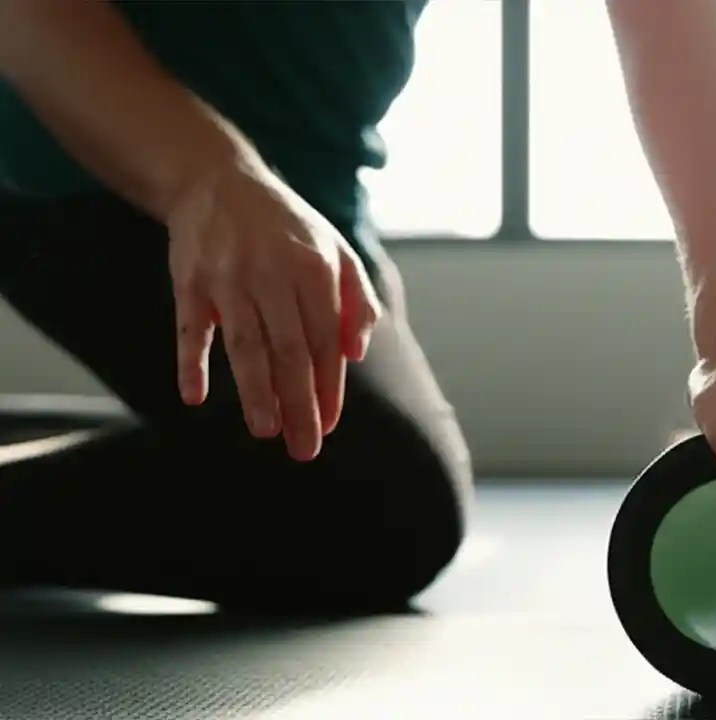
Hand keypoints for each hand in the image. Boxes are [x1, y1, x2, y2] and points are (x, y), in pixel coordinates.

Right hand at [165, 155, 381, 460]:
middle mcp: (273, 274)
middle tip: (304, 447)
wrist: (219, 182)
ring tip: (266, 431)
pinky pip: (191, 328)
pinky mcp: (189, 280)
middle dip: (299, 403)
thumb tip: (356, 355)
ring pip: (245, 345)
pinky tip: (194, 396)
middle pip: (289, 351)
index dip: (329, 387)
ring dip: (255, 392)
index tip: (330, 425)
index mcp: (315, 270)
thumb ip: (356, 301)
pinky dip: (192, 362)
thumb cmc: (288, 229)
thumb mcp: (336, 252)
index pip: (326, 342)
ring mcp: (228, 278)